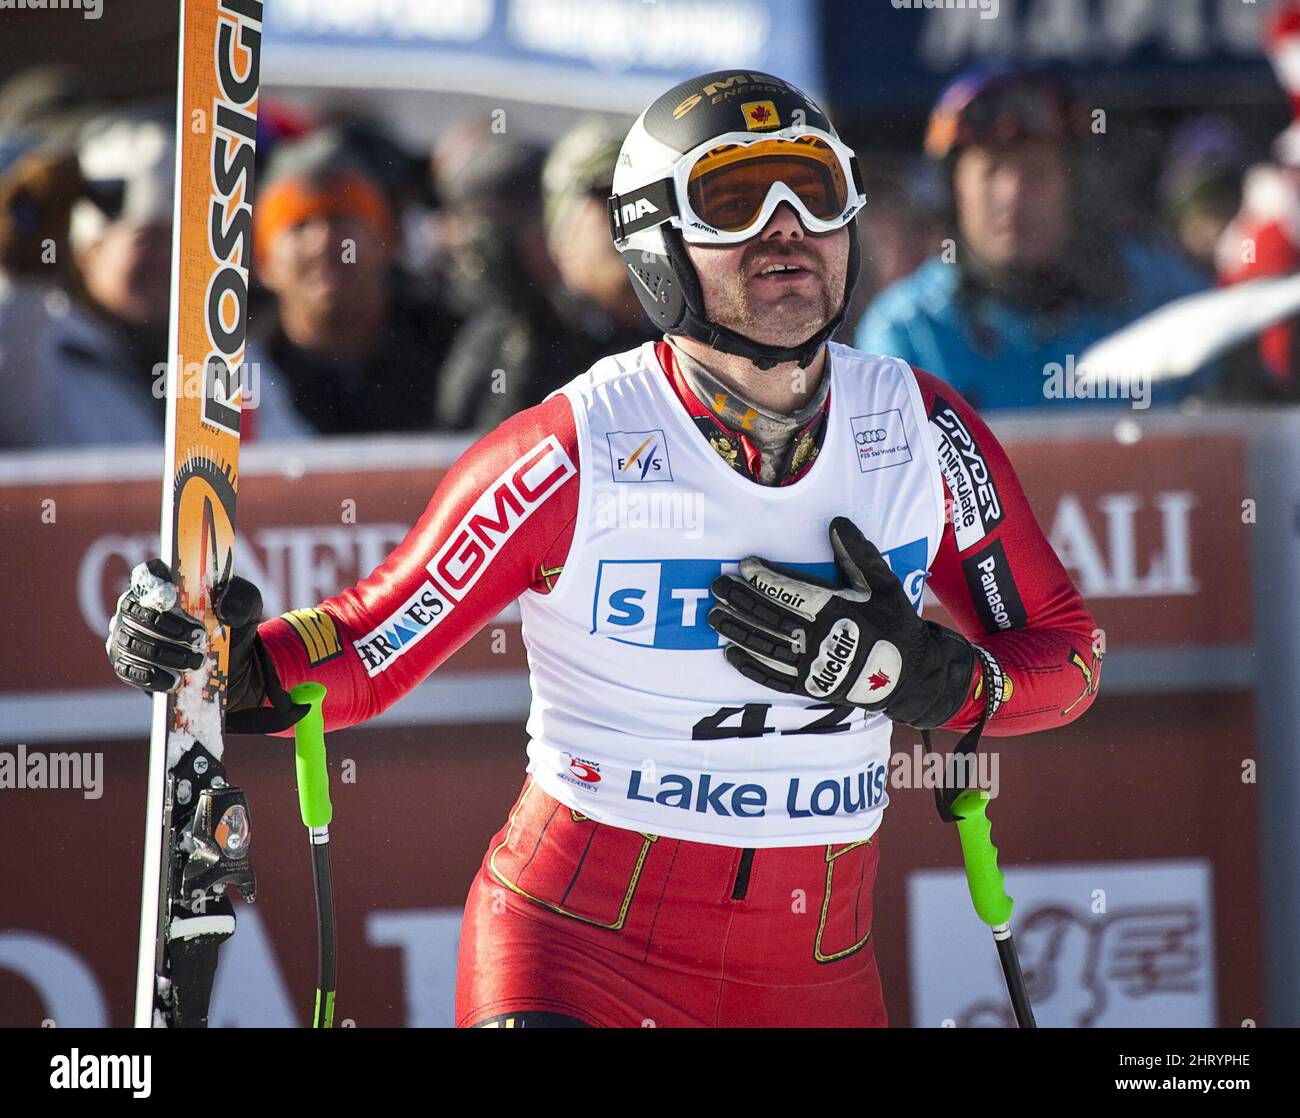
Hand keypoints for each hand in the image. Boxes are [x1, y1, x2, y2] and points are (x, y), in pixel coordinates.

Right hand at [105, 559, 306, 732]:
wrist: (231, 661)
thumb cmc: (232, 622)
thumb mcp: (248, 604)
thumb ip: (241, 598)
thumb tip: (225, 610)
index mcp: (164, 581)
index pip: (146, 574)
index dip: (152, 583)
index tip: (171, 597)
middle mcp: (137, 605)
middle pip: (134, 611)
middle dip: (165, 627)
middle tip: (198, 638)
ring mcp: (127, 634)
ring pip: (131, 641)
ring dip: (164, 654)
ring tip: (195, 663)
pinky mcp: (127, 662)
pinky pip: (127, 669)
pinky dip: (151, 675)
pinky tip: (174, 680)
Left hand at [707, 517, 976, 727]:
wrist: (911, 675)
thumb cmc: (896, 623)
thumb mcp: (884, 584)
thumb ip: (859, 554)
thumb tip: (836, 523)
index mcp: (838, 612)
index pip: (791, 592)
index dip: (765, 579)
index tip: (744, 566)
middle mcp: (820, 639)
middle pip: (771, 617)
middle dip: (740, 600)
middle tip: (716, 586)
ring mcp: (813, 667)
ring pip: (766, 647)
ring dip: (738, 631)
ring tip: (714, 617)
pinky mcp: (810, 688)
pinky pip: (774, 679)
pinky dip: (751, 667)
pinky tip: (731, 654)